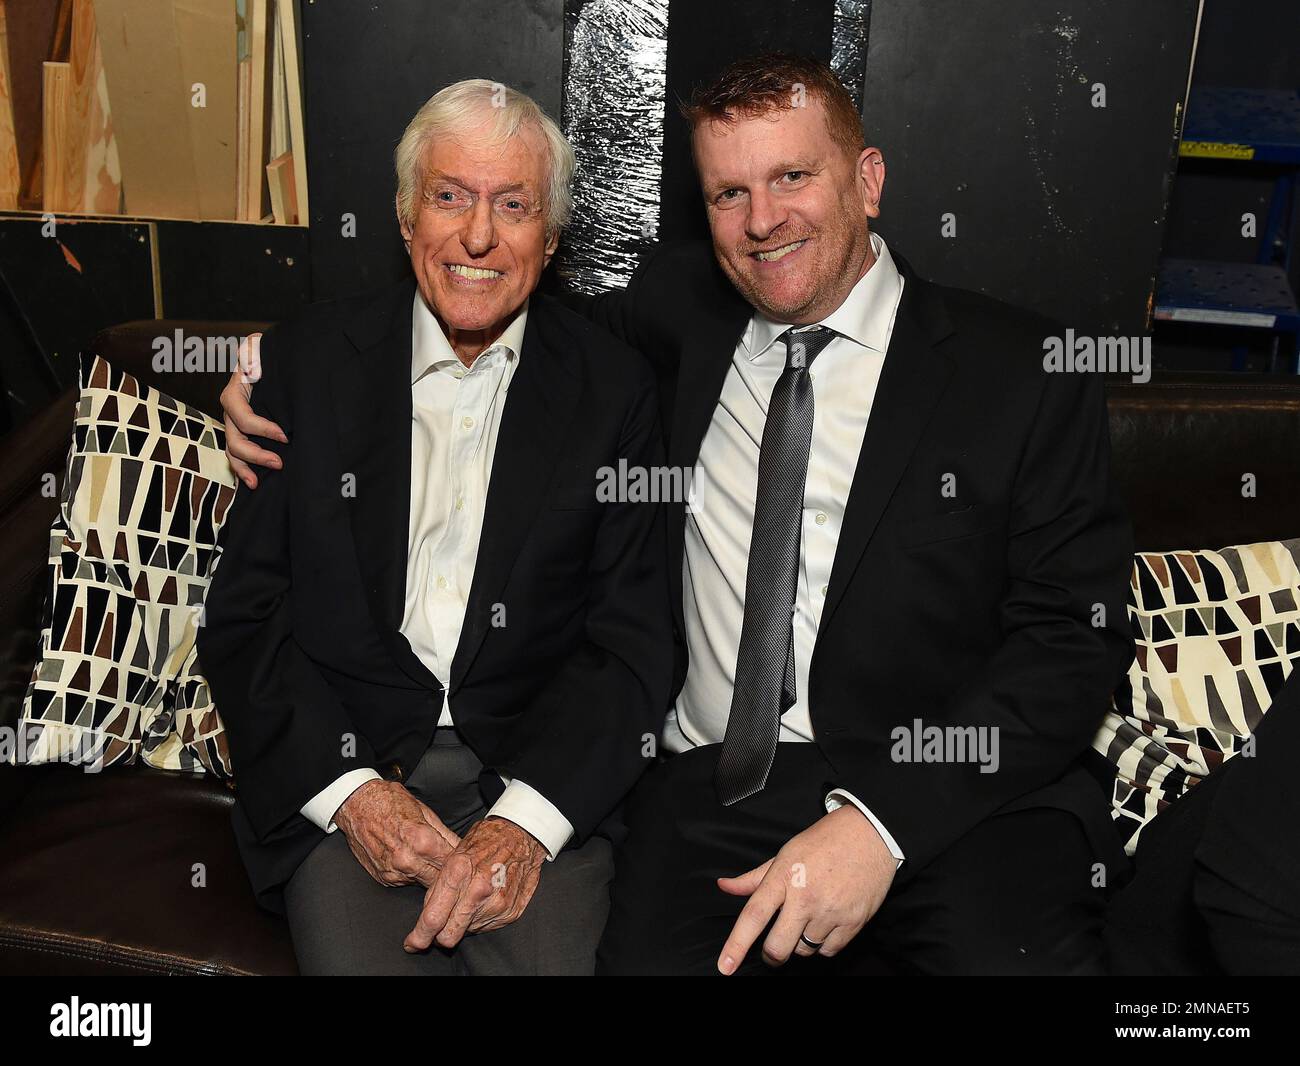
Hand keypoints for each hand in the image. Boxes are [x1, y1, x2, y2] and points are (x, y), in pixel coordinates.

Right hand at [222, 332, 286, 489]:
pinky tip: (253, 482)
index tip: (285, 436)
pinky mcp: (244, 432)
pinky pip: (238, 453)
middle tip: (279, 463)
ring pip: (232, 449)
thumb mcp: (262, 351)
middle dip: (255, 454)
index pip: (242, 416)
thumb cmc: (269, 356)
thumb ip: (257, 357)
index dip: (261, 429)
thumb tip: (256, 363)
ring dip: (244, 468)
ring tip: (257, 483)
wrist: (272, 359)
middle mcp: (231, 409)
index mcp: (235, 391)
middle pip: (234, 437)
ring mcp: (235, 422)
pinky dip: (244, 468)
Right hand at [333, 779, 459, 887]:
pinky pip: (407, 882)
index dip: (461, 863)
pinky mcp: (384, 878)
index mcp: (422, 841)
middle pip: (441, 879)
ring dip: (431, 876)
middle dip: (448, 875)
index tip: (466, 862)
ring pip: (424, 884)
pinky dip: (413, 875)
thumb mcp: (424, 811)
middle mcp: (407, 861)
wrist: (356, 804)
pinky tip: (413, 861)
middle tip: (454, 868)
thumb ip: (444, 834)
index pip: (452, 863)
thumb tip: (462, 847)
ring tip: (431, 862)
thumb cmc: (389, 802)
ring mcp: (394, 873)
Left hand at [404, 817, 545, 952]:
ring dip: (464, 922)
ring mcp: (497, 903)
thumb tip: (427, 913)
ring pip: (467, 932)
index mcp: (459, 871)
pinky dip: (481, 918)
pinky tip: (485, 900)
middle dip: (439, 937)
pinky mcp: (511, 912)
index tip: (412, 944)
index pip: (432, 918)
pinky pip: (487, 927)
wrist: (522, 834)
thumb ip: (439, 884)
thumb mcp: (455, 853)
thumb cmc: (485, 840)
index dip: (418, 937)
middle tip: (439, 927)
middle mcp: (478, 890)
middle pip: (449, 936)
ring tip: (470, 899)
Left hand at [716, 804, 895, 973]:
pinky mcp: (853, 922)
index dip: (736, 945)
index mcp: (784, 876)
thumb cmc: (824, 841)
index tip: (725, 967)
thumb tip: (725, 886)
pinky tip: (825, 924)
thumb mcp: (785, 853)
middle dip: (772, 954)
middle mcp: (806, 897)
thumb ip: (754, 877)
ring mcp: (831, 911)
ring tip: (807, 921)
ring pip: (804, 951)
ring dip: (800, 944)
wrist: (870, 835)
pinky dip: (823, 945)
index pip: (754, 916)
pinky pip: (829, 951)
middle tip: (774, 946)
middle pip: (778, 947)